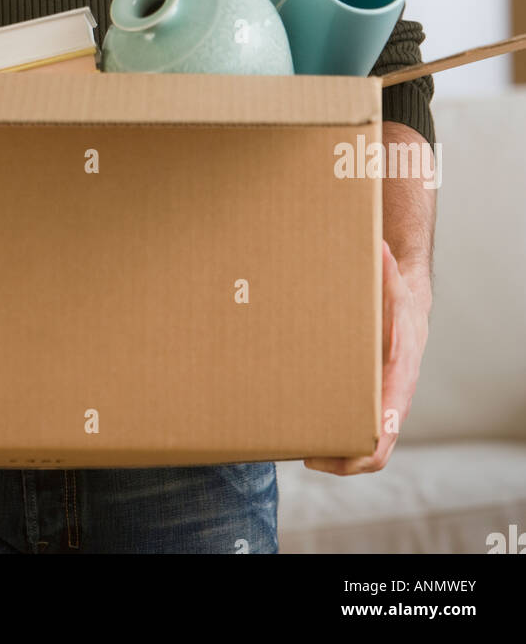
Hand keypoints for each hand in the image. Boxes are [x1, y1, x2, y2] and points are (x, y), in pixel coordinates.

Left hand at [303, 239, 429, 474]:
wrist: (410, 312)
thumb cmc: (399, 303)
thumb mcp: (395, 287)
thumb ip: (386, 270)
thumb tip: (376, 244)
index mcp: (399, 381)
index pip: (387, 429)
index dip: (364, 450)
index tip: (337, 454)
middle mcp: (392, 400)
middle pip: (373, 451)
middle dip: (342, 462)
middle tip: (306, 456)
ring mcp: (380, 404)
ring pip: (362, 446)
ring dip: (334, 454)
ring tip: (297, 447)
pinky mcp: (367, 400)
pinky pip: (353, 430)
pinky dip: (334, 437)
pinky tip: (304, 426)